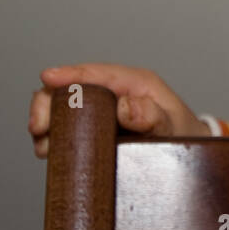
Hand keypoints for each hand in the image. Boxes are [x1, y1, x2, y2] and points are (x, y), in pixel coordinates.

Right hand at [28, 63, 211, 158]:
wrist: (189, 156)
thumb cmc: (183, 136)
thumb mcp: (174, 127)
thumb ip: (154, 116)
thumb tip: (125, 107)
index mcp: (135, 84)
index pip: (97, 73)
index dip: (70, 74)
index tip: (48, 78)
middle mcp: (113, 94)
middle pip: (71, 88)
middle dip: (48, 102)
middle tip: (39, 127)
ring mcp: (101, 112)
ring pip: (62, 108)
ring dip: (47, 123)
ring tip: (45, 146)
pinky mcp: (93, 132)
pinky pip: (65, 129)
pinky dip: (52, 137)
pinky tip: (49, 151)